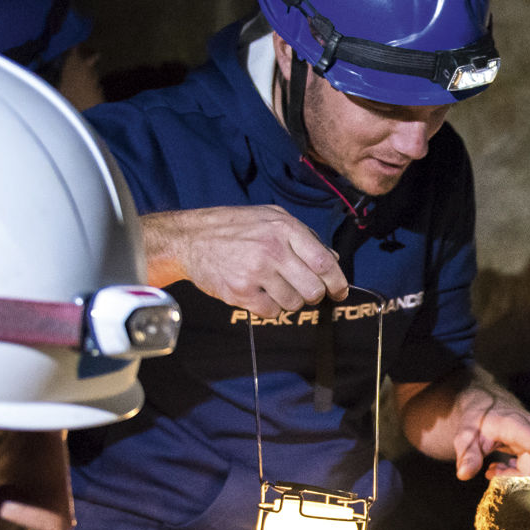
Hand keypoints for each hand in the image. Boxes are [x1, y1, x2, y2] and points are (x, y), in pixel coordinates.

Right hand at [139, 206, 346, 316]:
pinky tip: (260, 293)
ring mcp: (255, 272)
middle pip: (313, 289)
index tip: (339, 291)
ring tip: (275, 287)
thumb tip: (333, 259)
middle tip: (306, 291)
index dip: (337, 281)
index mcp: (284, 228)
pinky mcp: (240, 292)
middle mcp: (272, 250)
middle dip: (314, 295)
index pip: (324, 262)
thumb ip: (303, 237)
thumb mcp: (271, 217)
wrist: (190, 239)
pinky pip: (272, 312)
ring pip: (294, 304)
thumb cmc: (235, 227)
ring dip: (291, 301)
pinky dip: (271, 308)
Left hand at [448, 390, 529, 479]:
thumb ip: (467, 453)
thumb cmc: (477, 417)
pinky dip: (516, 473)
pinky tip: (501, 467)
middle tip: (489, 473)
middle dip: (511, 479)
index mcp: (519, 425)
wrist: (486, 404)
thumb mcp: (465, 433)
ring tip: (492, 468)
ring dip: (512, 476)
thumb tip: (464, 474)